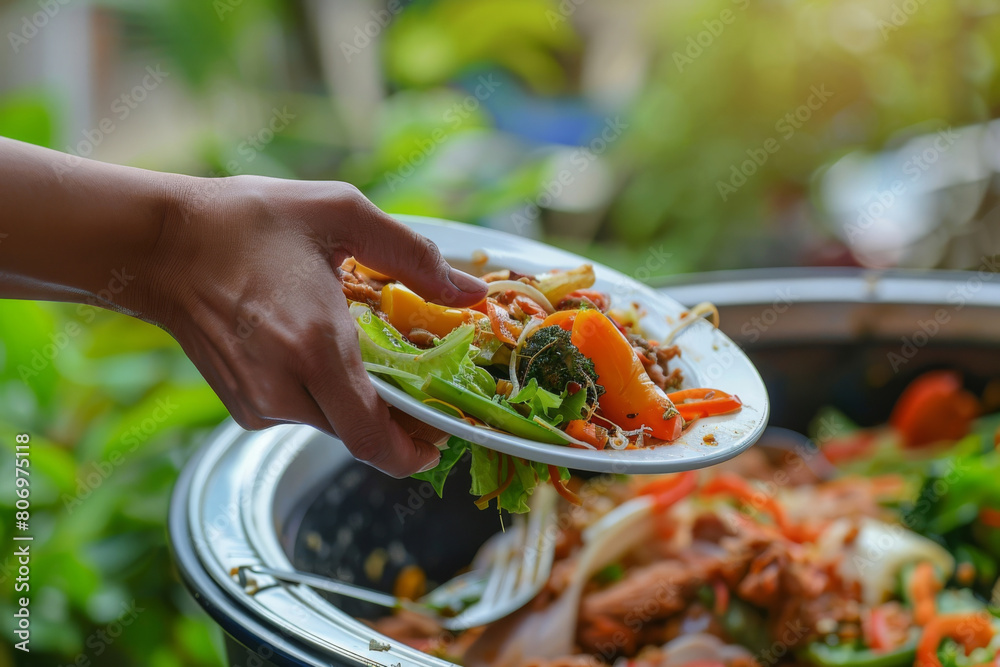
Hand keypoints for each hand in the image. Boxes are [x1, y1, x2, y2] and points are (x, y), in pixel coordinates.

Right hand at [135, 175, 485, 475]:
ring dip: (361, 402)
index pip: (374, 440)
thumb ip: (413, 254)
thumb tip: (469, 291)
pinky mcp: (241, 407)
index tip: (442, 433)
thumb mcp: (340, 214)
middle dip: (398, 422)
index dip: (416, 451)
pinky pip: (303, 413)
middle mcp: (285, 390)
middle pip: (361, 437)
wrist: (160, 243)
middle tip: (422, 388)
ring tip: (371, 355)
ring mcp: (257, 404)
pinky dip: (325, 394)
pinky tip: (322, 352)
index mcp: (315, 348)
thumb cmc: (249, 221)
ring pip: (333, 425)